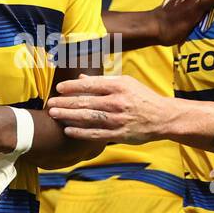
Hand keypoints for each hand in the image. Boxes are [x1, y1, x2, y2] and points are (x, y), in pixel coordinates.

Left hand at [47, 74, 172, 142]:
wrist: (163, 117)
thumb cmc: (143, 98)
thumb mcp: (126, 83)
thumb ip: (103, 81)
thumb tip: (81, 78)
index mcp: (118, 86)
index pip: (90, 85)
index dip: (72, 87)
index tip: (59, 88)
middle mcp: (117, 102)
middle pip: (85, 102)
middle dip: (65, 102)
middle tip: (50, 103)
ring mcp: (117, 119)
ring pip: (87, 117)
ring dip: (68, 116)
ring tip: (54, 114)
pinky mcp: (119, 134)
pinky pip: (95, 133)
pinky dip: (80, 132)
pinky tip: (68, 130)